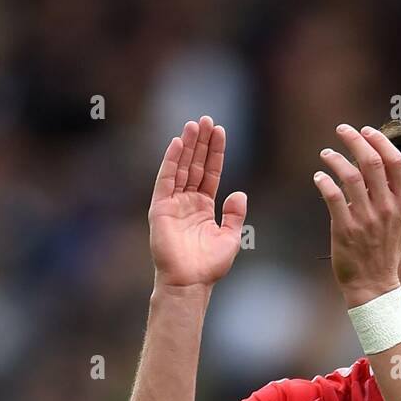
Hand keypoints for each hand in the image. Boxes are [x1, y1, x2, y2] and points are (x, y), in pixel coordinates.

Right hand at [149, 116, 246, 287]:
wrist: (190, 282)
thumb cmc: (210, 266)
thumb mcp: (230, 238)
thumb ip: (235, 215)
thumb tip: (240, 193)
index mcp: (204, 208)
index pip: (210, 173)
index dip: (215, 153)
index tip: (220, 131)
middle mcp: (187, 202)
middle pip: (195, 165)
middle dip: (201, 142)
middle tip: (206, 119)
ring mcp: (173, 203)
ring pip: (181, 167)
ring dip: (187, 145)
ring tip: (194, 124)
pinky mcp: (160, 207)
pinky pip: (166, 179)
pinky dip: (171, 161)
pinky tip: (178, 143)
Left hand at [313, 124, 400, 304]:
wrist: (373, 285)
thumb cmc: (387, 251)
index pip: (395, 161)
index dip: (379, 141)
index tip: (365, 131)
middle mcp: (386, 208)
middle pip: (372, 162)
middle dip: (355, 140)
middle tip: (342, 130)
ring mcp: (365, 219)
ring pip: (350, 176)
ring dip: (335, 159)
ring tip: (327, 154)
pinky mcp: (345, 229)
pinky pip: (334, 197)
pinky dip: (324, 182)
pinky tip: (319, 177)